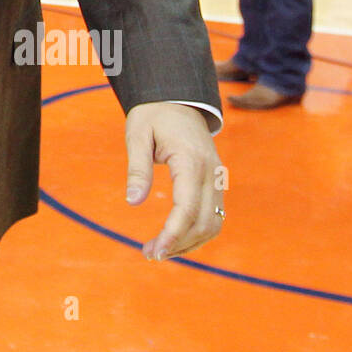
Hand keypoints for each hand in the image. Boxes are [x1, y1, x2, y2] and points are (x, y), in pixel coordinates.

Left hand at [125, 101, 223, 260]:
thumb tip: (133, 202)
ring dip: (190, 243)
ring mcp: (217, 178)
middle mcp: (211, 172)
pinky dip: (199, 233)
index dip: (173, 234)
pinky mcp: (216, 182)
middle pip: (204, 222)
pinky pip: (215, 215)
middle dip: (179, 244)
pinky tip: (177, 240)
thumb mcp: (137, 134)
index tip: (154, 251)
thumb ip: (137, 167)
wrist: (177, 97)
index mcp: (191, 160)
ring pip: (214, 223)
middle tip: (150, 254)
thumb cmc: (153, 114)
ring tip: (160, 251)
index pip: (187, 208)